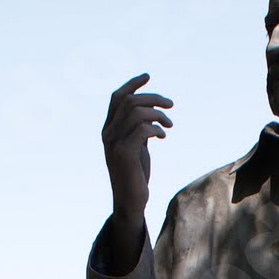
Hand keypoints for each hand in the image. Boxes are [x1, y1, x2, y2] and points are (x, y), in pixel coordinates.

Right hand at [102, 74, 172, 254]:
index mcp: (108, 129)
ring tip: (169, 125)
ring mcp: (113, 144)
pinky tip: (163, 135)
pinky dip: (156, 128)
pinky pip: (142, 129)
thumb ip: (138, 129)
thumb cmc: (135, 175)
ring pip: (136, 112)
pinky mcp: (124, 154)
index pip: (116, 97)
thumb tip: (151, 113)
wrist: (130, 202)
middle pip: (129, 101)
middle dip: (153, 98)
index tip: (148, 76)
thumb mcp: (136, 147)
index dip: (132, 84)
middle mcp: (107, 134)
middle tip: (171, 105)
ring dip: (158, 114)